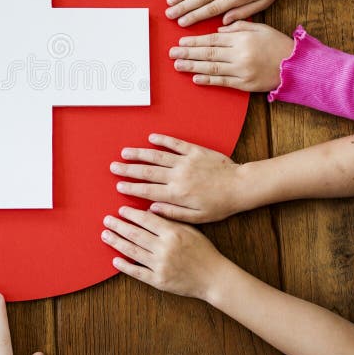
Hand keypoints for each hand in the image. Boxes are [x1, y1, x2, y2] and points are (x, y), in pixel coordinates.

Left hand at [102, 207, 226, 300]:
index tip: (120, 210)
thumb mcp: (190, 229)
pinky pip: (137, 272)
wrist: (214, 278)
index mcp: (172, 233)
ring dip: (116, 242)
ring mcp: (160, 266)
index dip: (131, 214)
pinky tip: (115, 260)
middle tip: (106, 220)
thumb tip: (149, 210)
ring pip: (132, 251)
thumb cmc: (203, 251)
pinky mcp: (159, 281)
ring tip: (105, 235)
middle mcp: (164, 248)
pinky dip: (125, 266)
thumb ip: (170, 219)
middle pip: (135, 234)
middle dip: (118, 226)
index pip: (145, 220)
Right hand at [109, 134, 247, 222]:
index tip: (119, 186)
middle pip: (147, 171)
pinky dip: (163, 140)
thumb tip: (153, 209)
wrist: (240, 186)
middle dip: (128, 169)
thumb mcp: (197, 217)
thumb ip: (173, 212)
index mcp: (177, 194)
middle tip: (113, 167)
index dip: (131, 188)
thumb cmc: (220, 205)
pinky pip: (175, 143)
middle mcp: (177, 176)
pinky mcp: (195, 151)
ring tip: (125, 152)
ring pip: (157, 155)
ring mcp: (185, 161)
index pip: (147, 190)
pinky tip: (151, 138)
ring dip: (139, 153)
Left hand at [170, 21, 294, 90]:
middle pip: (208, 53)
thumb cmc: (277, 44)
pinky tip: (195, 78)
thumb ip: (238, 26)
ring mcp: (242, 71)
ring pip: (212, 67)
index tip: (180, 41)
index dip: (195, 40)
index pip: (213, 39)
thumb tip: (217, 29)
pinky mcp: (245, 84)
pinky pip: (223, 82)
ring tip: (178, 65)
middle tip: (172, 53)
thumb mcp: (260, 28)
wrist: (297, 66)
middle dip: (188, 53)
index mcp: (242, 38)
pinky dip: (208, 80)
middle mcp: (240, 54)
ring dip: (192, 66)